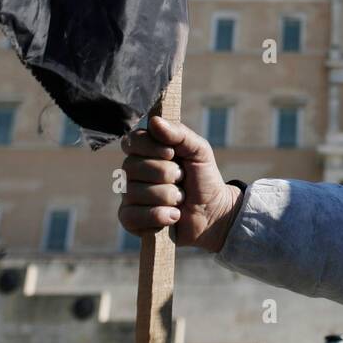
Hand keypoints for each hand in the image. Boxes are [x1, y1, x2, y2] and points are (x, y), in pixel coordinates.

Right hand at [118, 116, 241, 252]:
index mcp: (146, 151)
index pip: (131, 141)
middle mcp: (132, 172)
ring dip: (167, 197)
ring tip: (180, 199)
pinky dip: (159, 217)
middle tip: (182, 179)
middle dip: (166, 174)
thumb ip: (179, 134)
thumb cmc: (203, 177)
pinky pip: (132, 217)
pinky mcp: (131, 220)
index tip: (172, 153)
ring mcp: (129, 196)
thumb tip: (155, 121)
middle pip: (132, 167)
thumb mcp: (199, 151)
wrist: (213, 212)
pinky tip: (174, 216)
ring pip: (134, 192)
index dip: (151, 147)